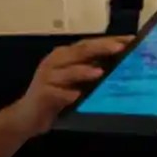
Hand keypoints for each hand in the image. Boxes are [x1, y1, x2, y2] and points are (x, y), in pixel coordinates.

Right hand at [12, 36, 130, 135]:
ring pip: (67, 71)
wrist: (26, 117)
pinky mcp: (42, 94)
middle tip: (120, 48)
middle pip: (80, 51)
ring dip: (83, 71)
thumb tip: (121, 65)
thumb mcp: (75, 82)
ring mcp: (46, 77)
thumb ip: (91, 71)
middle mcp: (55, 61)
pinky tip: (77, 96)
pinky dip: (67, 94)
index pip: (89, 44)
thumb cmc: (56, 97)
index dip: (109, 40)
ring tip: (100, 72)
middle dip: (101, 48)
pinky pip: (56, 93)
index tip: (130, 40)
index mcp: (64, 55)